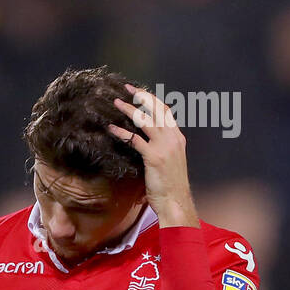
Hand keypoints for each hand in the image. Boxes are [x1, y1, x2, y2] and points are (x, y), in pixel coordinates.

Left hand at [108, 85, 197, 228]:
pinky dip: (122, 132)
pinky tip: (111, 129)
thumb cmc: (171, 187)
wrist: (176, 201)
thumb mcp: (170, 162)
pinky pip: (135, 139)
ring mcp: (164, 146)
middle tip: (128, 88)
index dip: (153, 100)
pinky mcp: (153, 157)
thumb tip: (149, 143)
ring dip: (129, 109)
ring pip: (145, 120)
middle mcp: (172, 138)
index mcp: (177, 138)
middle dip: (142, 96)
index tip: (141, 93)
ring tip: (116, 103)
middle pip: (156, 109)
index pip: (165, 112)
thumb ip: (162, 149)